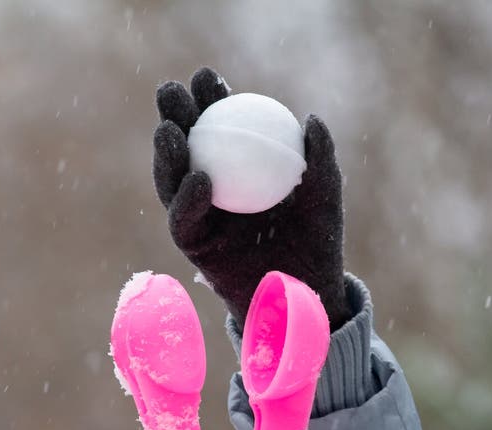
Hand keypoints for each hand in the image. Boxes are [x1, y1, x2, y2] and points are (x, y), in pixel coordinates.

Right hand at [153, 67, 350, 331]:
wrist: (308, 290)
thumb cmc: (318, 239)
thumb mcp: (324, 195)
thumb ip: (319, 158)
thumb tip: (310, 120)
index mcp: (239, 166)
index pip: (220, 127)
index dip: (209, 100)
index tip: (207, 77)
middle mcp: (213, 189)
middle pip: (186, 147)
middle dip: (173, 117)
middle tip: (173, 92)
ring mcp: (200, 218)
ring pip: (172, 181)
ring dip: (167, 154)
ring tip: (170, 129)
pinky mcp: (195, 249)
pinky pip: (185, 221)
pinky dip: (188, 200)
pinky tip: (200, 179)